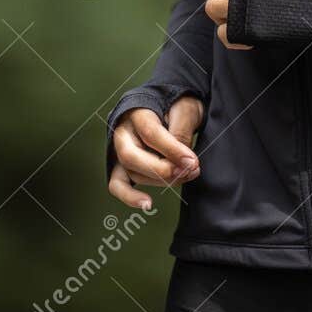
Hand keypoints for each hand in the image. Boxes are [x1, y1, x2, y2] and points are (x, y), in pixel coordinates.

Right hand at [106, 94, 203, 210]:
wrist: (171, 107)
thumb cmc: (177, 106)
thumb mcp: (184, 111)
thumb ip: (181, 134)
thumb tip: (182, 163)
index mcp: (137, 112)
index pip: (150, 134)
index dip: (172, 150)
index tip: (192, 161)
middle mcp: (123, 132)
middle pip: (131, 156)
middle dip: (161, 170)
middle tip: (186, 171)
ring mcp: (120, 150)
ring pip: (133, 172)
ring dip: (162, 180)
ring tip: (187, 174)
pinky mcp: (124, 166)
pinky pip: (119, 185)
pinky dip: (130, 197)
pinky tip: (147, 204)